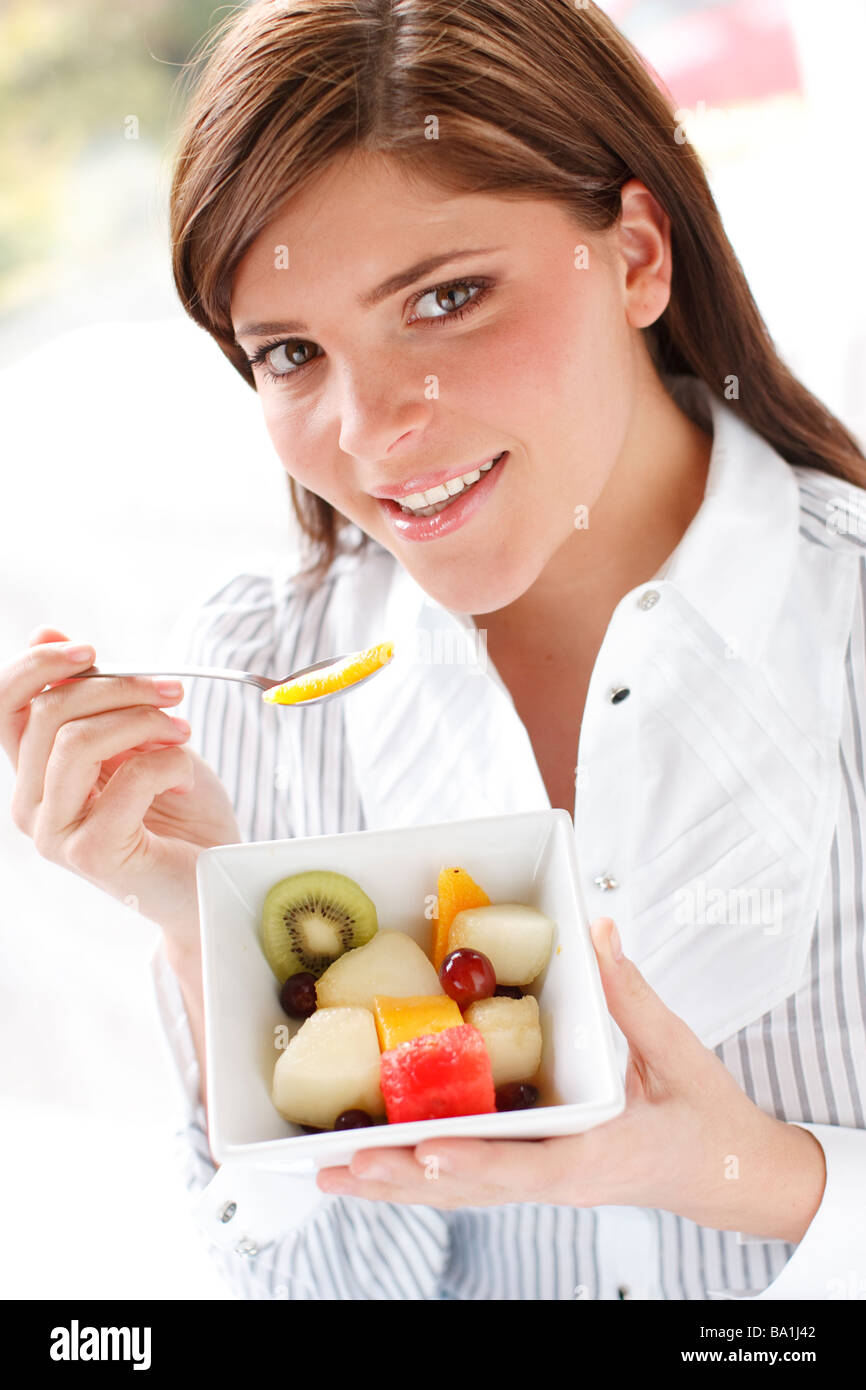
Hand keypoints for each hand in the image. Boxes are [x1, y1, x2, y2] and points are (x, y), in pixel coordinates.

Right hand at [1, 626, 241, 949]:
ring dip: (144, 722)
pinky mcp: (91, 854)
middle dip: (120, 687)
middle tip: (173, 693)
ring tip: (183, 733)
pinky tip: (187, 779)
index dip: (38, 665)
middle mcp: (31, 805)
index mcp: (35, 772)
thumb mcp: (139, 739)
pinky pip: (126, 780)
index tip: (92, 650)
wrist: (215, 880)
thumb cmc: (181, 812)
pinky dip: (168, 763)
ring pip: (77, 741)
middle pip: (50, 713)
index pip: (5, 705)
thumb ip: (94, 699)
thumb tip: (45, 632)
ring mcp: (54, 833)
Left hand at [316, 918, 826, 1243]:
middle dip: (402, 1179)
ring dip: (397, 1185)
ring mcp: (547, 1183)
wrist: (731, 1174)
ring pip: (461, 1192)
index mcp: (596, 1155)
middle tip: (337, 1167)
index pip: (526, 1168)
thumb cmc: (707, 1118)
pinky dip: (423, 1177)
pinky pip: (473, 1181)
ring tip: (334, 1175)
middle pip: (470, 1188)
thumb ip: (631, 996)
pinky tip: (381, 1166)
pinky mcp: (538, 1176)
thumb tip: (597, 932)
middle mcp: (561, 1178)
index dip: (473, 1162)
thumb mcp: (676, 1053)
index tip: (423, 1151)